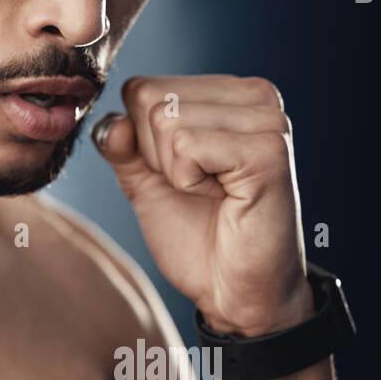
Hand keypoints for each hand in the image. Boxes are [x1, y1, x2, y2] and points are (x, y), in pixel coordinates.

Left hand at [92, 75, 314, 336]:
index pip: (141, 87)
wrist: (235, 292)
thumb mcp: (146, 182)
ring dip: (175, 171)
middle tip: (200, 189)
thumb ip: (123, 145)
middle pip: (149, 98)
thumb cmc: (198, 236)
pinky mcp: (268, 149)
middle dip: (156, 156)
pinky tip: (224, 198)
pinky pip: (186, 145)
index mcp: (227, 93)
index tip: (183, 174)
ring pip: (164, 119)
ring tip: (214, 193)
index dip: (141, 141)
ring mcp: (266, 119)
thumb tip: (112, 121)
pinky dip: (189, 182)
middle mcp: (254, 95)